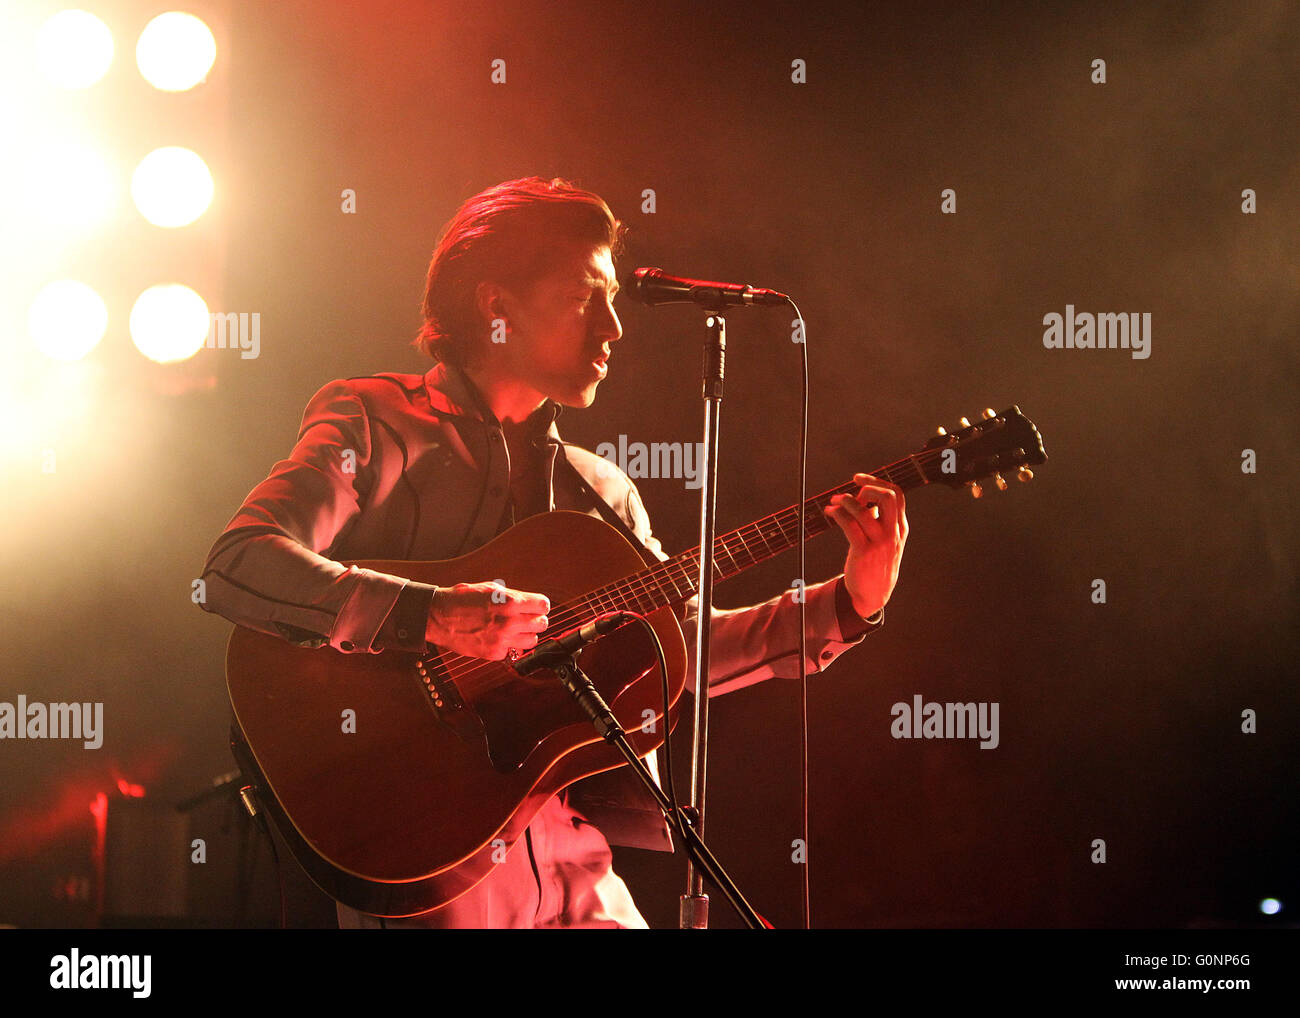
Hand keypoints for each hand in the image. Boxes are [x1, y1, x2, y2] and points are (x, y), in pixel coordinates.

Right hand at [424, 581, 549, 660]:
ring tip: (514, 629)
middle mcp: (509, 622)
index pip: (544, 605)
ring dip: (526, 634)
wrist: (438, 617)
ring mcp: (502, 639)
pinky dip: (508, 645)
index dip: (540, 605)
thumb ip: (512, 596)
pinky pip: (512, 651)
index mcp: (510, 602)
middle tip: (525, 617)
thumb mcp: (490, 588)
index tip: (536, 606)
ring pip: (532, 640)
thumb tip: (528, 602)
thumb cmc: (461, 599)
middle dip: (535, 619)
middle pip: (542, 624)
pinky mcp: (494, 653)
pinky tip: (497, 636)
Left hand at [824, 473, 907, 618]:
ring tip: (835, 502)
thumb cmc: (876, 563)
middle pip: (887, 497)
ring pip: (863, 511)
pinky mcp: (863, 551)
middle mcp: (893, 533)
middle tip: (853, 490)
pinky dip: (838, 514)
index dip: (877, 481)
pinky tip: (830, 512)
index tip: (859, 479)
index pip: (897, 494)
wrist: (873, 594)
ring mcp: (879, 542)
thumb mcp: (885, 540)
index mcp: (900, 528)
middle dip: (868, 486)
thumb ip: (879, 520)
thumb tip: (863, 500)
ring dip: (846, 501)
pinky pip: (849, 525)